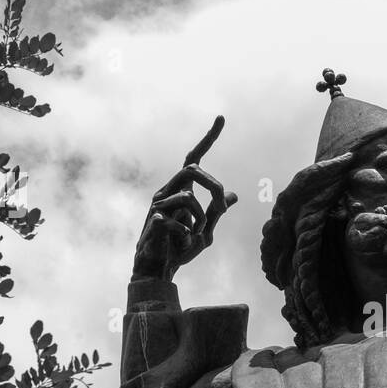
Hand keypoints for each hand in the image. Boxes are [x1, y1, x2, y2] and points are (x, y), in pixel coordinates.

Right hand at [133, 116, 237, 281]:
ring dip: (201, 220)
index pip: (194, 159)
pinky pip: (178, 220)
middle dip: (214, 186)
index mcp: (181, 190)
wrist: (159, 270)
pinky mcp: (152, 219)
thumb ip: (217, 214)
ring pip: (189, 197)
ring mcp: (157, 204)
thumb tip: (234, 195)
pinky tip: (181, 243)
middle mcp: (167, 191)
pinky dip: (187, 235)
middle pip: (193, 169)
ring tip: (196, 236)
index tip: (221, 118)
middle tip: (222, 209)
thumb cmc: (179, 249)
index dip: (208, 139)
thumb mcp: (205, 232)